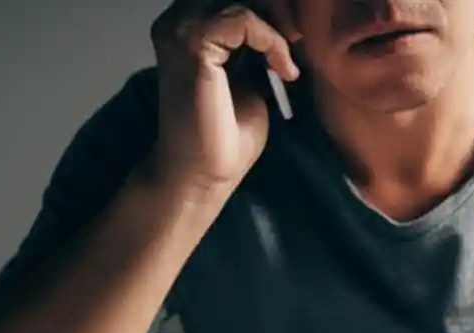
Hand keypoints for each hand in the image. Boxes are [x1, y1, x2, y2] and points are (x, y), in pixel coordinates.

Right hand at [146, 0, 301, 194]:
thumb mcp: (248, 77)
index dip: (268, 13)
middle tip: (297, 43)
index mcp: (187, 27)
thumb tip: (284, 22)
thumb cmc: (225, 135)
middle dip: (273, 13)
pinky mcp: (191, 45)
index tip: (294, 40)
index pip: (233, 0)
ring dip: (275, 28)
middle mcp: (176, 21)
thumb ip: (254, 46)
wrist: (203, 174)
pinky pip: (243, 19)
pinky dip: (272, 41)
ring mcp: (179, 30)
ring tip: (288, 63)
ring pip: (241, 1)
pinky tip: (284, 71)